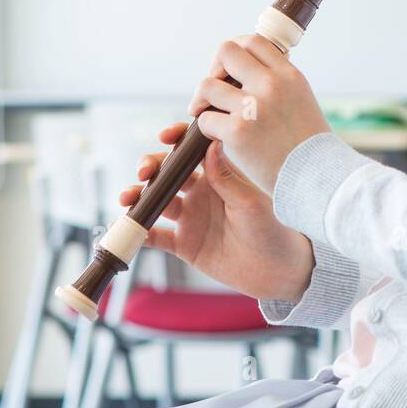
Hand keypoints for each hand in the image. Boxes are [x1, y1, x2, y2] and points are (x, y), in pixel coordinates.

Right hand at [121, 124, 313, 301]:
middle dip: (151, 168)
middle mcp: (202, 193)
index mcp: (219, 175)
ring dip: (139, 196)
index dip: (176, 140)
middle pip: (168, 173)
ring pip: (157, 201)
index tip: (165, 136)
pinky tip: (128, 228)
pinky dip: (139, 232)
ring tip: (128, 197)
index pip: (193, 151)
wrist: (278, 271)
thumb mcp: (250, 202)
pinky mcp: (185, 244)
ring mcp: (191, 218)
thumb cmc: (273, 230)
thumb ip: (226, 178)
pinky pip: (156, 236)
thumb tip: (210, 144)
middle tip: (144, 172)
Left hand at [187, 34, 332, 191]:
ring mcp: (253, 107)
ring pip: (207, 85)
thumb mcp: (302, 101)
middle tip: (214, 90)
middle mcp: (271, 85)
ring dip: (203, 101)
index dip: (236, 51)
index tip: (230, 69)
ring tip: (208, 114)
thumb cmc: (309, 146)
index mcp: (289, 75)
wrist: (318, 178)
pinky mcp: (237, 132)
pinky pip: (205, 119)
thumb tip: (250, 72)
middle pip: (226, 52)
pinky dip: (207, 129)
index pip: (253, 41)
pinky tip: (218, 138)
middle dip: (214, 69)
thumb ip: (279, 84)